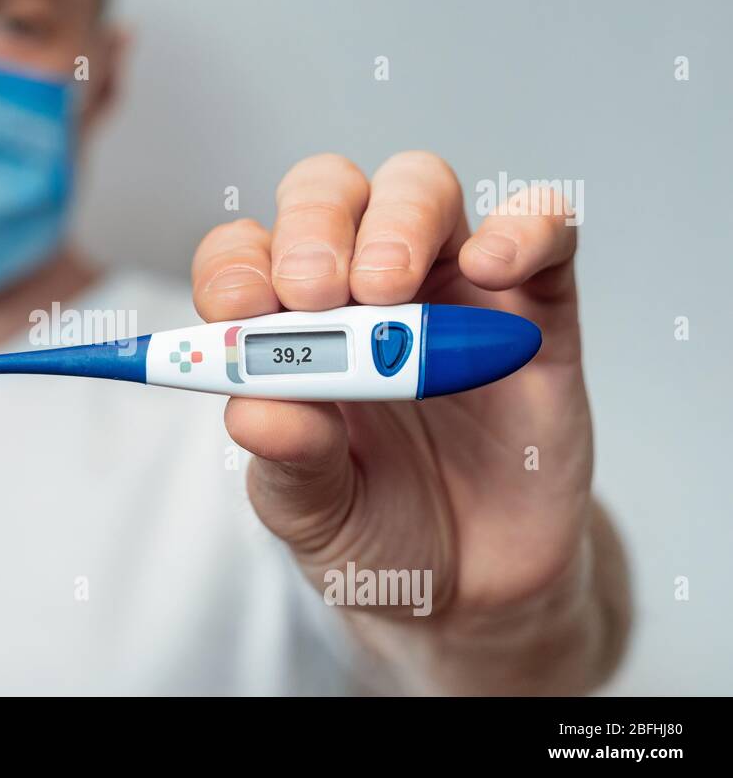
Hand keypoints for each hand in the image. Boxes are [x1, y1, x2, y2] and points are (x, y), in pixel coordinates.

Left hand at [191, 152, 626, 692]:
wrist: (476, 590)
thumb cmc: (377, 529)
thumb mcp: (314, 514)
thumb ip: (288, 461)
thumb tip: (253, 409)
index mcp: (287, 330)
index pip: (245, 256)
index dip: (235, 266)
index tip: (238, 308)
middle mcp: (361, 292)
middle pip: (327, 195)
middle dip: (312, 227)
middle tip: (314, 291)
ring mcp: (449, 292)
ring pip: (420, 187)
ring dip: (399, 220)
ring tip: (389, 290)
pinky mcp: (534, 311)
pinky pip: (543, 230)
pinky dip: (521, 228)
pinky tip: (491, 267)